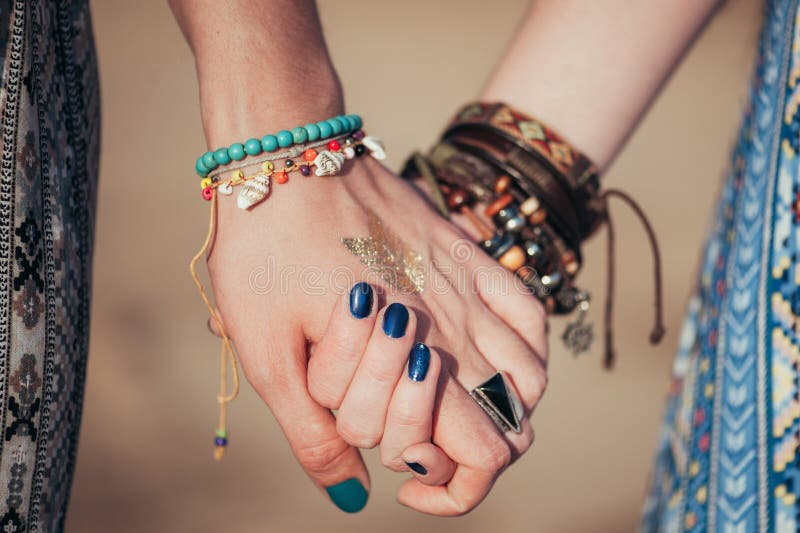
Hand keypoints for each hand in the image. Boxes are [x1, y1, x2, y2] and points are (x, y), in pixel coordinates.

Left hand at [207, 157, 547, 514]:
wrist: (289, 161)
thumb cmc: (268, 255)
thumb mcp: (269, 354)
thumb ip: (314, 434)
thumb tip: (350, 494)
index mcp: (414, 361)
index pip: (482, 457)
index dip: (450, 491)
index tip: (401, 479)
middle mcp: (458, 329)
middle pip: (514, 427)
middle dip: (470, 456)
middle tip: (416, 442)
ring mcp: (470, 288)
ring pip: (532, 379)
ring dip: (501, 408)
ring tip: (450, 404)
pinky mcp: (467, 254)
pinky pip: (530, 315)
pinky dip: (523, 350)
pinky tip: (483, 353)